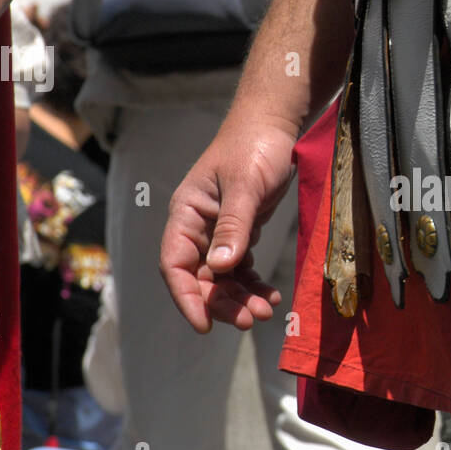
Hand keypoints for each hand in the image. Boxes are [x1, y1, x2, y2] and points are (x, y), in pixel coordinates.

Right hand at [160, 114, 296, 332]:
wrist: (275, 125)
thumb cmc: (255, 147)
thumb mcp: (246, 185)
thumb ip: (233, 225)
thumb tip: (220, 267)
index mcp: (187, 213)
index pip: (175, 264)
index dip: (187, 297)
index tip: (205, 324)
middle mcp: (197, 226)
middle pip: (200, 277)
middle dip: (224, 302)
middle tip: (252, 319)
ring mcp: (217, 230)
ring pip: (222, 277)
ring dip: (241, 298)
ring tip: (267, 310)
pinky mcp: (240, 231)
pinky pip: (240, 267)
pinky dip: (253, 284)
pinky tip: (270, 294)